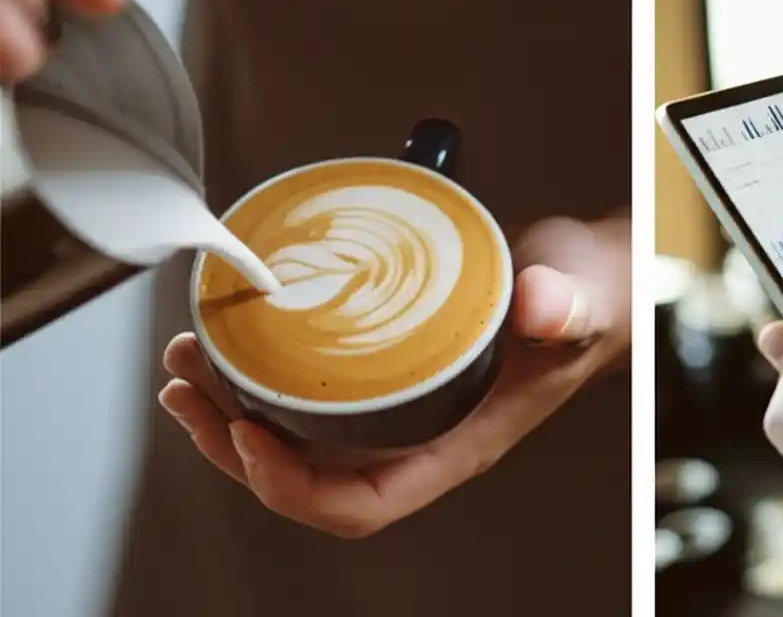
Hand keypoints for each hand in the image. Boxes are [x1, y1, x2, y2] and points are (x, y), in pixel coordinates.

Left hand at [157, 215, 629, 537]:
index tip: (251, 438)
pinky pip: (306, 395)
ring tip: (192, 368)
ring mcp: (397, 407)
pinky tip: (234, 343)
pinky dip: (258, 377)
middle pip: (308, 480)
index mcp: (457, 441)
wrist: (589, 282)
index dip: (295, 488)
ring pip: (296, 439)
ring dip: (231, 412)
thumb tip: (539, 305)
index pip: (365, 502)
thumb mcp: (584, 300)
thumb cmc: (587, 304)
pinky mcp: (384, 369)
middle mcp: (418, 435)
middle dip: (234, 446)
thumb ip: (566, 305)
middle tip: (192, 389)